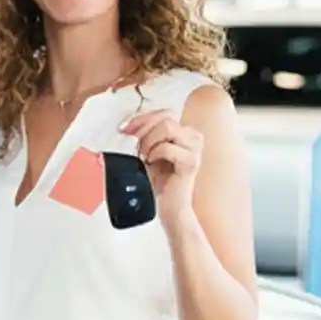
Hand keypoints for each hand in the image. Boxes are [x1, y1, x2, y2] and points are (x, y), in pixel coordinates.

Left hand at [121, 110, 204, 224]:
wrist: (169, 207)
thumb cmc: (157, 180)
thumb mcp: (147, 152)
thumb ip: (143, 135)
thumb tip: (125, 125)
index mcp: (184, 132)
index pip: (164, 112)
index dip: (143, 118)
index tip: (125, 129)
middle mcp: (193, 137)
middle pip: (166, 116)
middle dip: (144, 129)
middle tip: (135, 146)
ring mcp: (195, 149)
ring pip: (168, 127)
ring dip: (149, 141)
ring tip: (145, 156)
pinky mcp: (191, 162)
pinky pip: (167, 147)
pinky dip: (154, 153)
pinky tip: (151, 163)